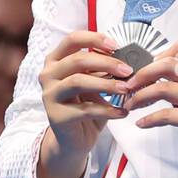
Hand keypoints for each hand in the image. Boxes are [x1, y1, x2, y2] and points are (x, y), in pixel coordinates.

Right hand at [40, 31, 131, 157]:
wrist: (74, 139)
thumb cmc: (86, 104)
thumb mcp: (95, 82)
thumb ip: (104, 68)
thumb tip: (129, 57)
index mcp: (56, 60)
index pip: (72, 40)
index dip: (94, 39)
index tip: (116, 45)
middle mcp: (48, 75)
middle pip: (77, 60)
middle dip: (107, 63)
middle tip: (128, 70)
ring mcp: (49, 95)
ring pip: (78, 82)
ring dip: (107, 84)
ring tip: (126, 89)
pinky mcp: (56, 116)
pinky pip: (85, 109)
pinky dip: (108, 110)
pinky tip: (122, 112)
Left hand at [123, 40, 177, 177]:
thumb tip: (152, 76)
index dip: (158, 56)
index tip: (144, 72)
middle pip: (170, 64)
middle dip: (142, 73)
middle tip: (128, 86)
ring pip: (165, 88)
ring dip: (140, 96)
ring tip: (129, 106)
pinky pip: (167, 115)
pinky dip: (149, 119)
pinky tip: (141, 124)